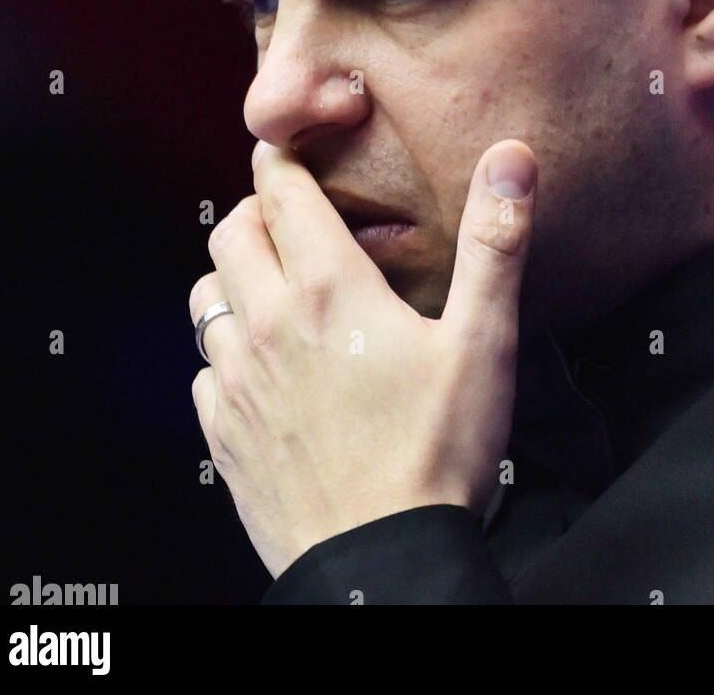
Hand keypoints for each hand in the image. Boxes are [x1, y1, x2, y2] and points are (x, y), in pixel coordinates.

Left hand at [188, 138, 536, 578]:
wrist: (381, 563)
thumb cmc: (437, 453)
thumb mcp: (483, 341)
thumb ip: (495, 243)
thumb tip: (511, 159)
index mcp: (328, 289)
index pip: (280, 191)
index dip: (282, 159)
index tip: (291, 149)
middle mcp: (268, 324)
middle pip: (229, 232)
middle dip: (255, 211)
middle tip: (291, 217)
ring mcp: (237, 381)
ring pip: (206, 294)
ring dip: (234, 277)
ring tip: (275, 287)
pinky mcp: (223, 432)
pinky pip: (202, 366)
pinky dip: (224, 348)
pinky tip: (264, 366)